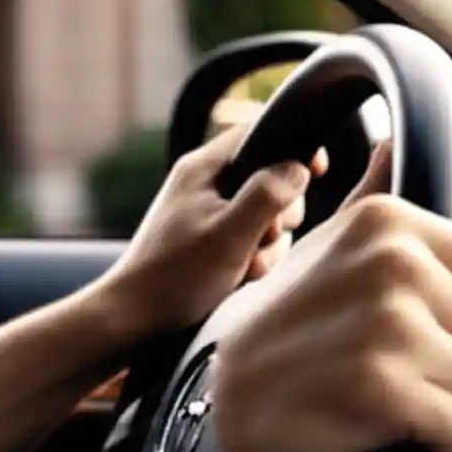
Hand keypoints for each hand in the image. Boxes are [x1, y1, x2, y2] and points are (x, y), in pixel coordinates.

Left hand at [93, 123, 326, 338]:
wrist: (134, 320)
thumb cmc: (175, 276)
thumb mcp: (230, 234)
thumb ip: (267, 196)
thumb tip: (299, 168)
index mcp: (205, 167)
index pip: (261, 132)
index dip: (294, 147)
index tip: (317, 170)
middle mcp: (207, 184)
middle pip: (271, 179)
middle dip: (281, 212)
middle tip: (264, 237)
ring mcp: (210, 213)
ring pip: (266, 215)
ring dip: (268, 244)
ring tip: (245, 266)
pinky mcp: (212, 241)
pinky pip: (253, 240)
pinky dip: (255, 259)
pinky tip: (239, 277)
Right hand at [212, 142, 451, 451]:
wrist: (220, 407)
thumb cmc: (279, 331)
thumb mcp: (322, 246)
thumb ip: (369, 197)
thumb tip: (394, 140)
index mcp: (387, 221)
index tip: (437, 339)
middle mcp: (393, 262)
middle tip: (408, 382)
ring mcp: (388, 324)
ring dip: (448, 411)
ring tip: (400, 410)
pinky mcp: (382, 387)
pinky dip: (436, 447)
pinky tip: (400, 442)